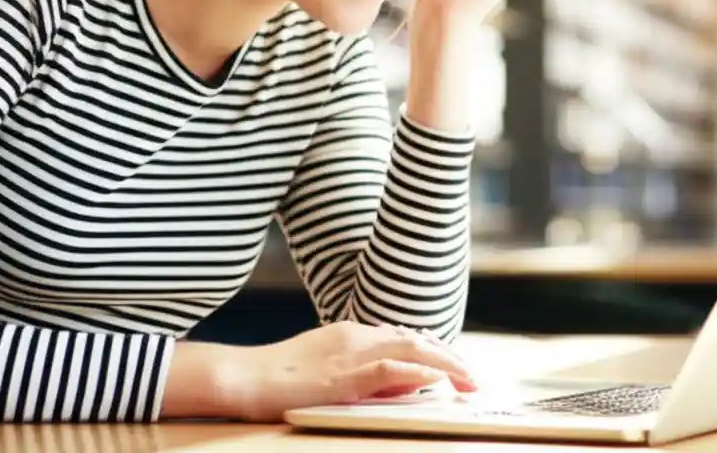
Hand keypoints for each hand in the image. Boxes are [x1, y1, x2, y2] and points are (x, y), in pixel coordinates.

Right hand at [206, 322, 476, 421]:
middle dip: (451, 357)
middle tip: (474, 378)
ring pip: (412, 350)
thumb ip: (366, 374)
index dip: (436, 351)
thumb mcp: (327, 370)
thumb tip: (407, 384)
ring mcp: (350, 354)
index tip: (457, 365)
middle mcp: (357, 336)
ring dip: (447, 364)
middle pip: (417, 340)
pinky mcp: (343, 376)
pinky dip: (419, 373)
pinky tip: (439, 380)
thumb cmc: (277, 379)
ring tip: (470, 380)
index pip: (405, 337)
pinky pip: (391, 370)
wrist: (241, 377)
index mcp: (351, 333)